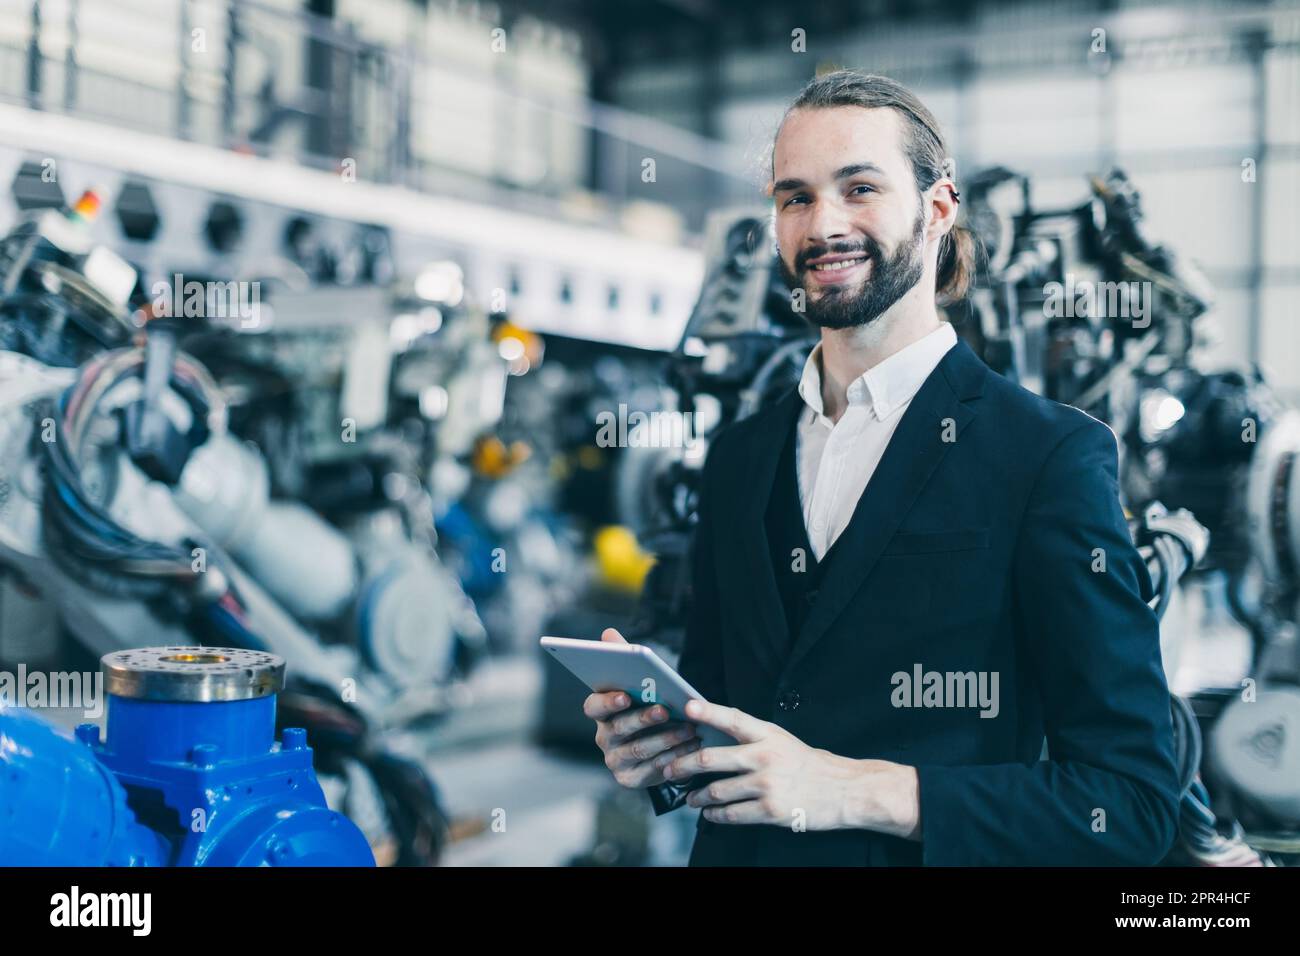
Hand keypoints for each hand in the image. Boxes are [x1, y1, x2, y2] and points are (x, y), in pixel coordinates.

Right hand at [583, 628, 702, 788]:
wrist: (658, 746)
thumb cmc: (646, 706)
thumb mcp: (637, 682)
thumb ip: (622, 657)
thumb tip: (608, 633)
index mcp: (600, 712)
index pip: (593, 706)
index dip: (607, 701)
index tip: (626, 695)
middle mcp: (603, 737)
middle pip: (619, 728)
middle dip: (644, 719)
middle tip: (666, 710)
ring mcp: (614, 760)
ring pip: (638, 749)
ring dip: (665, 738)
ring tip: (688, 730)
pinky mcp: (630, 779)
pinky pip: (651, 769)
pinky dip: (672, 758)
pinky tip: (689, 749)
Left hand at [666, 699, 920, 837]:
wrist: (843, 790)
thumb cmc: (809, 764)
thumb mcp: (782, 740)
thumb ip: (752, 739)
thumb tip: (714, 738)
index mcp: (768, 734)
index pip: (732, 718)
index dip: (708, 711)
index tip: (687, 707)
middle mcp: (764, 756)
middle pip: (711, 758)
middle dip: (683, 764)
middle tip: (669, 767)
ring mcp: (767, 784)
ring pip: (717, 790)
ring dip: (697, 795)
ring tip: (689, 797)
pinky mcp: (770, 810)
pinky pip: (732, 814)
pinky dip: (716, 815)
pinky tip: (709, 814)